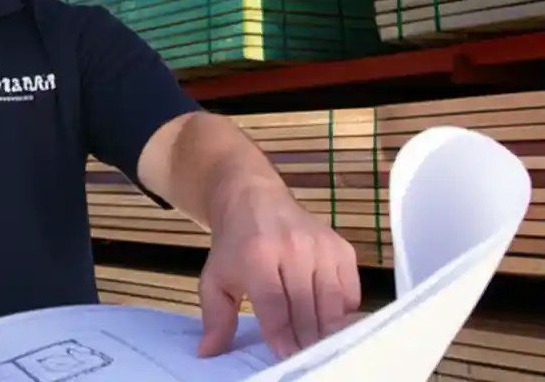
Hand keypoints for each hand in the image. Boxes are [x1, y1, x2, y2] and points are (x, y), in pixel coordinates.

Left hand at [196, 184, 361, 359]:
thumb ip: (214, 316)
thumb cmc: (234, 246)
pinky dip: (342, 312)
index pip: (275, 306)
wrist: (253, 198)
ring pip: (332, 303)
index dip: (282, 336)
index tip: (284, 357)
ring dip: (326, 331)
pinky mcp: (342, 248)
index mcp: (257, 254)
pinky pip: (350, 292)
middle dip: (305, 340)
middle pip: (306, 308)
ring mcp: (321, 246)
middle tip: (302, 359)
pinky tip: (328, 320)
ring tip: (317, 346)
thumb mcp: (215, 277)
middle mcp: (293, 248)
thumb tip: (208, 353)